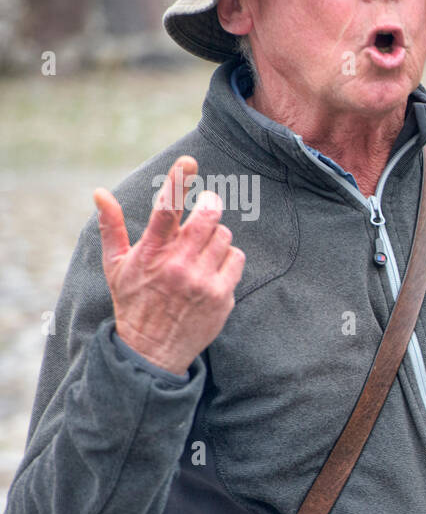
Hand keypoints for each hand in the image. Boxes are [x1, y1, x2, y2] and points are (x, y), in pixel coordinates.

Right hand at [93, 156, 244, 375]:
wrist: (152, 351)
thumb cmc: (133, 302)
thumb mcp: (115, 266)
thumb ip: (112, 228)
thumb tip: (100, 192)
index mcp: (151, 253)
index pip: (166, 210)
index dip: (178, 182)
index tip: (188, 162)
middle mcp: (178, 265)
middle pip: (208, 217)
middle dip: (210, 205)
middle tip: (209, 202)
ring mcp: (202, 281)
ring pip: (224, 235)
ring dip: (216, 236)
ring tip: (202, 250)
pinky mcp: (222, 295)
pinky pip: (236, 258)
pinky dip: (228, 258)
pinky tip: (213, 269)